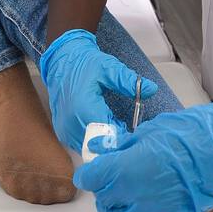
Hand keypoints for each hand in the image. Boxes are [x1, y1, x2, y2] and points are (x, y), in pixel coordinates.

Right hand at [37, 28, 157, 153]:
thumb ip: (128, 81)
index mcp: (84, 108)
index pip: (109, 136)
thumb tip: (152, 89)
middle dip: (117, 142)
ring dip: (106, 143)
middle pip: (100, 147)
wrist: (61, 62)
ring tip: (118, 128)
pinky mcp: (64, 133)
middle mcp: (72, 123)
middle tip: (131, 132)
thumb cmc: (84, 63)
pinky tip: (106, 127)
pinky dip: (96, 141)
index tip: (137, 132)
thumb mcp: (108, 68)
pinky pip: (83, 146)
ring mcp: (66, 131)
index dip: (125, 138)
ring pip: (91, 150)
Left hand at [74, 86, 212, 211]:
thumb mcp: (148, 131)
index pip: (91, 177)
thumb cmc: (188, 134)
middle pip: (104, 199)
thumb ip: (121, 146)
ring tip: (123, 199)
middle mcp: (134, 196)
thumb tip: (100, 147)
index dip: (89, 173)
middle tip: (113, 178)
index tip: (92, 170)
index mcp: (124, 169)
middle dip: (105, 189)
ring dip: (115, 211)